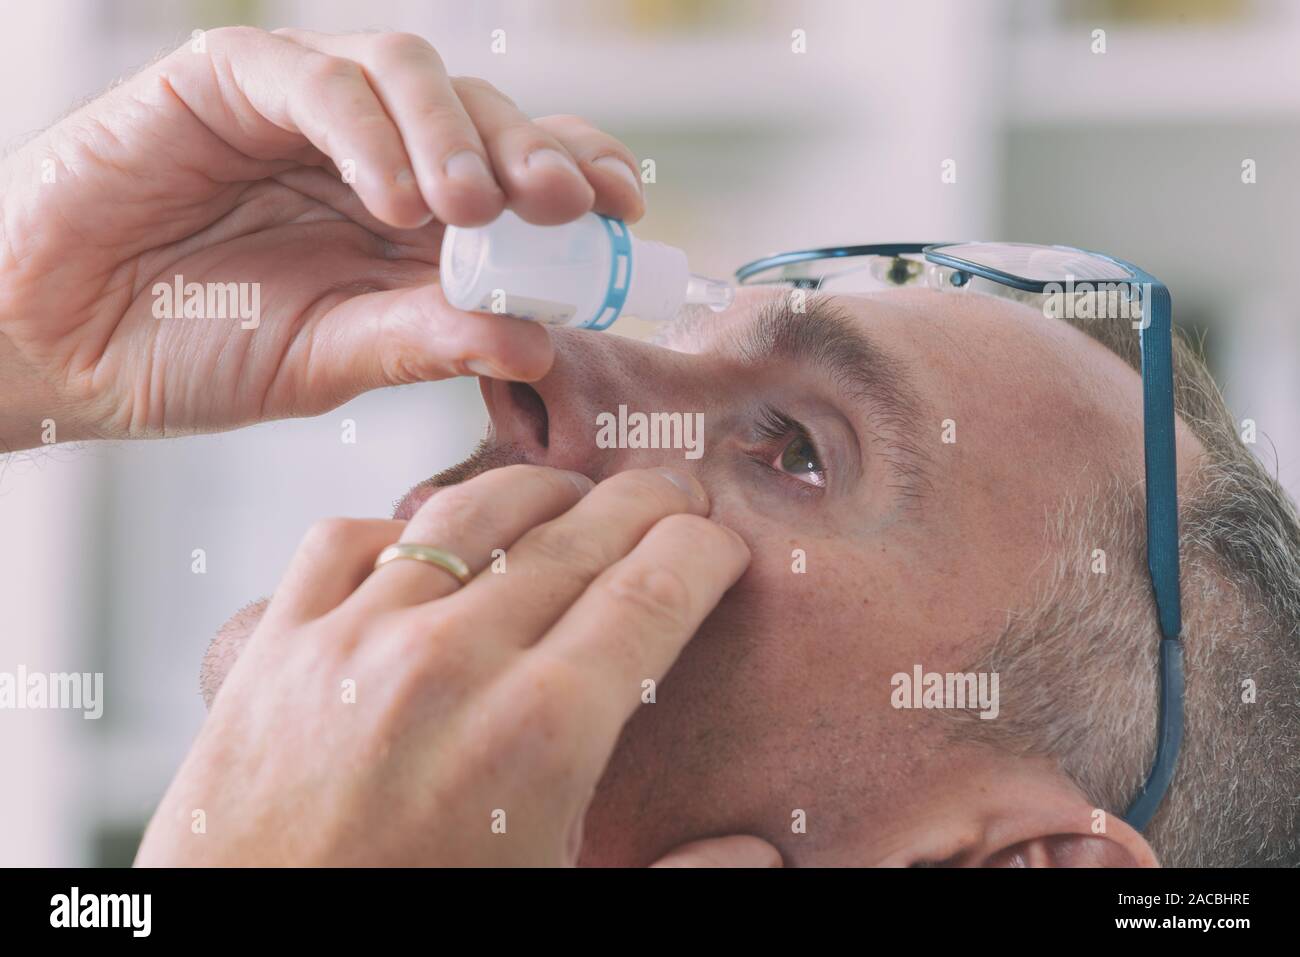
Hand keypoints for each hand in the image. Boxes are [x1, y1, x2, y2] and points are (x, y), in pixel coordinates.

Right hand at [0, 27, 642, 450]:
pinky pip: (317, 79)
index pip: (514, 176)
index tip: (625, 212)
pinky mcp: (231, 79)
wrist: (59, 343)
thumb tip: (539, 342)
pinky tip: (392, 198)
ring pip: (411, 74)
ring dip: (458, 136)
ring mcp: (307, 112)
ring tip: (476, 210)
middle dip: (537, 152)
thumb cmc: (194, 352)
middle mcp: (372, 155)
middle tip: (570, 202)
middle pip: (483, 117)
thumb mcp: (332, 359)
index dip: (574, 178)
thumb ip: (426, 338)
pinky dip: (367, 130)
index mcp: (409, 221)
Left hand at [136, 465, 759, 865]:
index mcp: (542, 732)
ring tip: (571, 494)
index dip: (704, 551)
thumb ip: (682, 883)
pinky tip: (426, 543)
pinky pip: (348, 538)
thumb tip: (760, 849)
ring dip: (537, 491)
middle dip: (646, 503)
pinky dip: (398, 525)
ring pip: (470, 510)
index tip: (720, 545)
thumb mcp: (566, 916)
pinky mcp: (276, 646)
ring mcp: (356, 641)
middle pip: (580, 535)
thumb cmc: (407, 937)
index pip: (656, 590)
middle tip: (675, 493)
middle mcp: (453, 662)